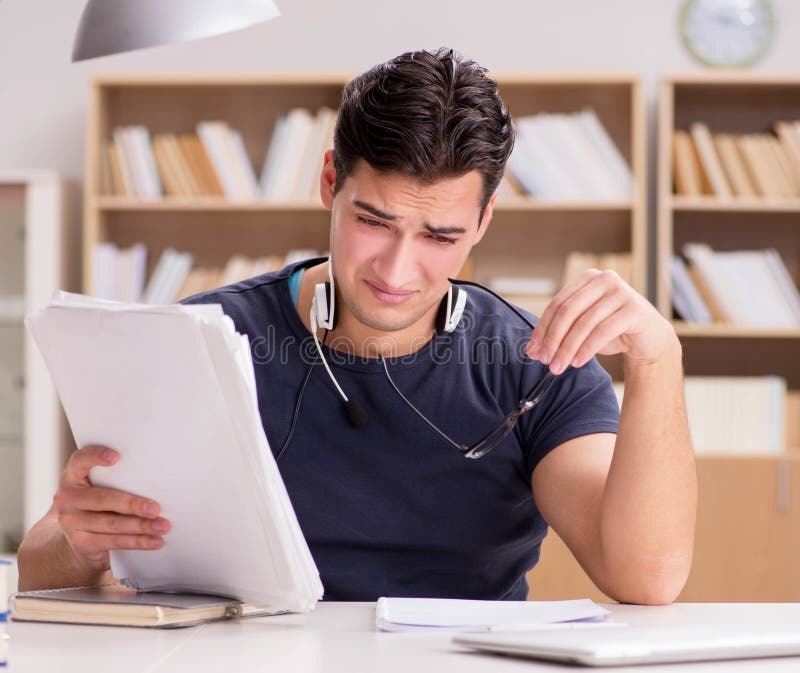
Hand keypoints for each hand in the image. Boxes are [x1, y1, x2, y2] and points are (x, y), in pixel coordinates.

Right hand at [52, 446, 169, 571]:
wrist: (77, 533)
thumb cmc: (99, 499)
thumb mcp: (100, 484)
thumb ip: (117, 477)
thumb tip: (157, 477)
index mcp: (72, 476)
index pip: (80, 460)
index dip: (95, 456)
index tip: (116, 457)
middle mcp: (67, 498)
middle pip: (102, 499)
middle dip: (132, 504)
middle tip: (156, 508)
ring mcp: (71, 522)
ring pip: (111, 524)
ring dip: (141, 526)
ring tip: (163, 526)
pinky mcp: (81, 542)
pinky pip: (114, 542)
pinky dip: (138, 541)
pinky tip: (156, 541)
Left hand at [526, 269, 677, 373]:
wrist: (649, 338)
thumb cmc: (612, 331)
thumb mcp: (582, 328)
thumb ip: (560, 333)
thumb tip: (532, 350)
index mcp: (587, 279)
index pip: (557, 303)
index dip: (542, 328)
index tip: (532, 349)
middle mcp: (604, 279)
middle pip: (568, 311)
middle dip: (553, 339)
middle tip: (544, 360)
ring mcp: (621, 291)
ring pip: (584, 323)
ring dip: (568, 348)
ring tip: (559, 366)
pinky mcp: (634, 309)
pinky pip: (603, 331)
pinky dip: (587, 349)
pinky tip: (577, 362)